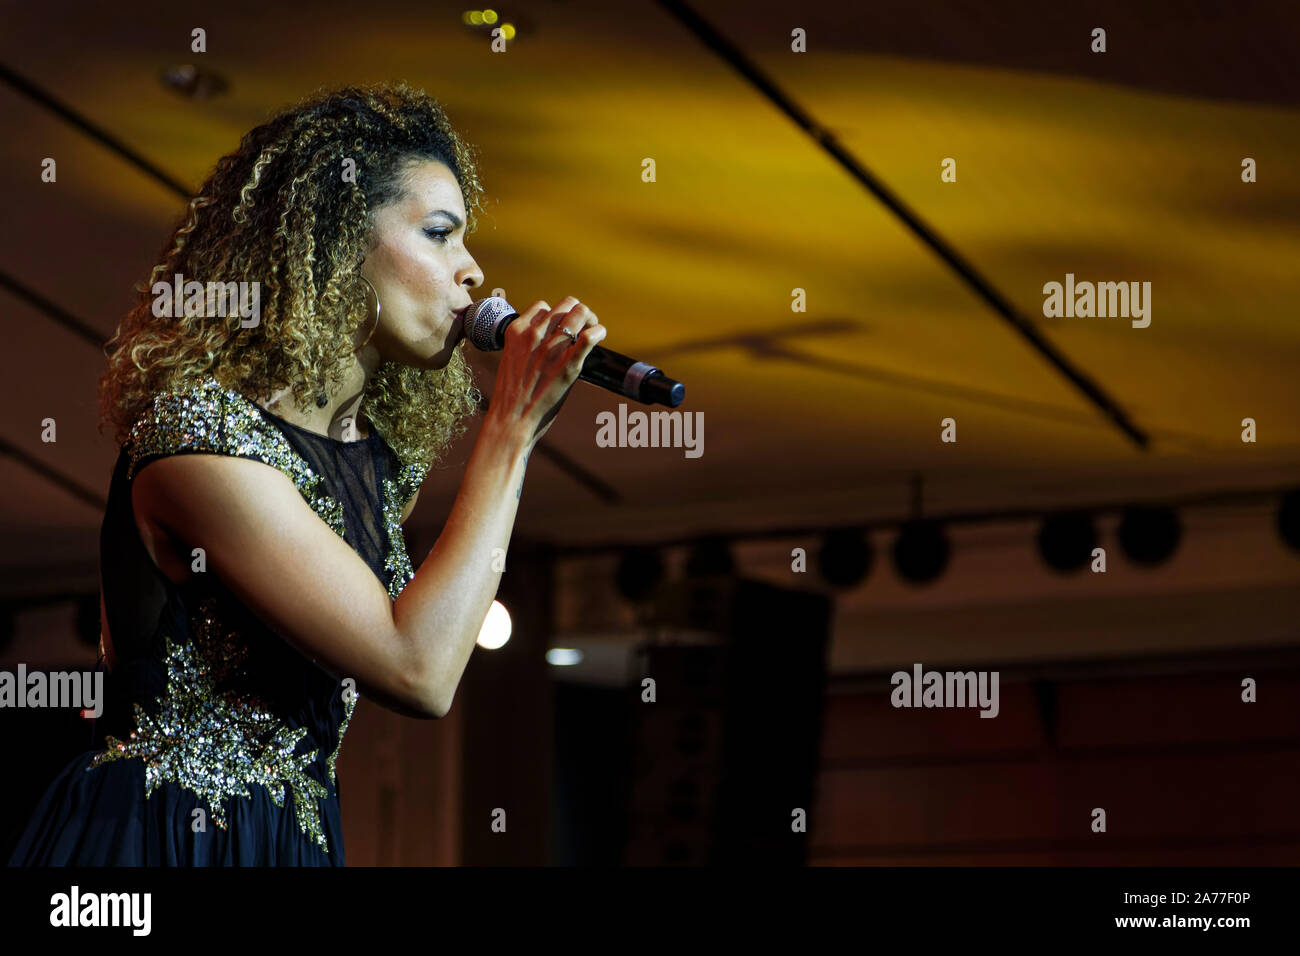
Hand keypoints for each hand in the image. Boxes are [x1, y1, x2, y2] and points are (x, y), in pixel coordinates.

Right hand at [486, 296, 605, 448]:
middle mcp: (534, 334)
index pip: (543, 306)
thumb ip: (527, 344)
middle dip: (576, 312)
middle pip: (565, 304)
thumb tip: (547, 336)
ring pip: (579, 312)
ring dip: (589, 319)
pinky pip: (589, 337)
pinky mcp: (568, 366)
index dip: (556, 315)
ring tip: (591, 330)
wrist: (510, 420)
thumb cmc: (511, 395)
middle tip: (582, 326)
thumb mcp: (512, 359)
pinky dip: (598, 332)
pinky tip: (599, 335)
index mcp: (517, 331)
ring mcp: (551, 349)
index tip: (561, 327)